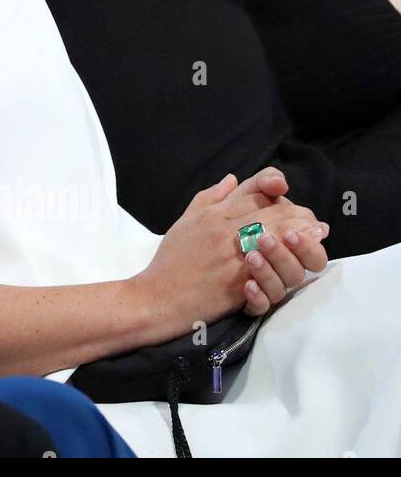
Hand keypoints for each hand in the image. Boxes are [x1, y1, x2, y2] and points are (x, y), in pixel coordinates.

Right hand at [134, 168, 325, 332]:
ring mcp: (233, 254)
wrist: (160, 296)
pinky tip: (304, 257)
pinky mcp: (241, 279)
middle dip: (298, 213)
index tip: (284, 190)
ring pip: (279, 233)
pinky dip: (293, 258)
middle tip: (311, 221)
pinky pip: (274, 264)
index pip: (252, 189)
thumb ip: (209, 198)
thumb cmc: (170, 260)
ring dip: (302, 232)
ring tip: (316, 234)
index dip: (273, 184)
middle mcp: (224, 228)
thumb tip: (232, 179)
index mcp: (212, 213)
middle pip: (273, 210)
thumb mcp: (184, 221)